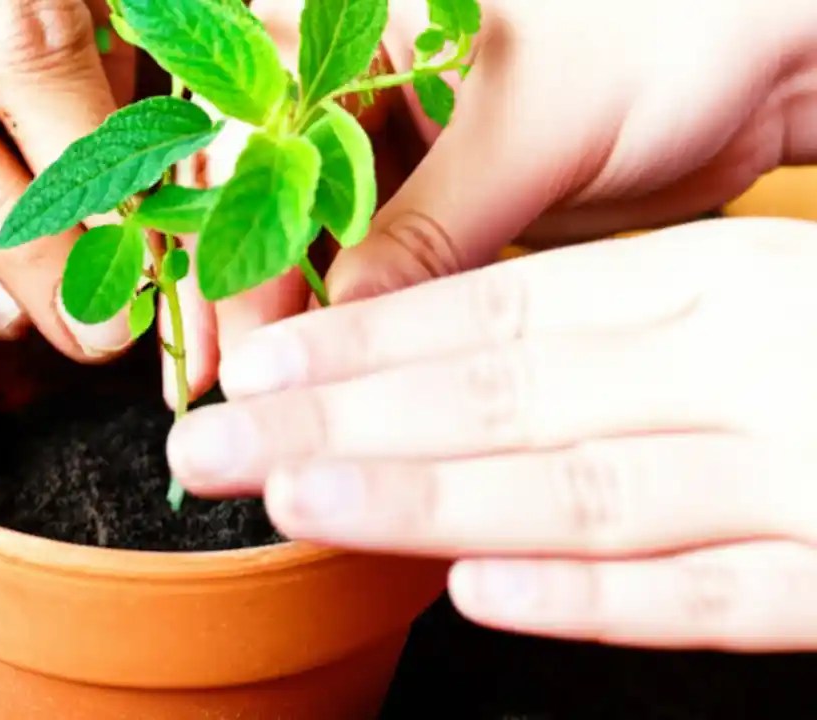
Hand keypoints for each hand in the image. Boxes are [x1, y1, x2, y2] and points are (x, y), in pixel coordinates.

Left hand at [169, 217, 816, 650]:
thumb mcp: (751, 294)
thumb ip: (626, 322)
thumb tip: (447, 355)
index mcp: (725, 280)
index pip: (503, 311)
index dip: (365, 344)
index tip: (255, 372)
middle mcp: (755, 366)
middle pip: (508, 397)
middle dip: (343, 423)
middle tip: (210, 448)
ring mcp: (811, 476)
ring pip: (586, 492)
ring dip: (431, 503)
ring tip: (303, 506)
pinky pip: (719, 599)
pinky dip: (600, 601)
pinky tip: (481, 593)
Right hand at [171, 0, 816, 393]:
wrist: (763, 67)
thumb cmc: (669, 37)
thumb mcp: (532, 125)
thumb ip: (428, 221)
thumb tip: (339, 321)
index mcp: (351, 12)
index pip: (246, 125)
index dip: (223, 227)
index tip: (234, 327)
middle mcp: (354, 73)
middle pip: (255, 186)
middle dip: (241, 282)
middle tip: (236, 385)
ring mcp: (391, 141)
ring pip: (304, 232)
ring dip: (290, 311)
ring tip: (275, 397)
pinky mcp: (432, 199)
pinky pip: (369, 263)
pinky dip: (353, 317)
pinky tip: (336, 371)